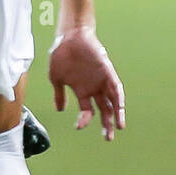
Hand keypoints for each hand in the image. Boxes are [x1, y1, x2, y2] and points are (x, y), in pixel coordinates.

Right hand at [49, 25, 124, 140]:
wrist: (68, 36)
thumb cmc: (61, 54)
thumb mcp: (56, 77)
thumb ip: (59, 94)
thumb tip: (60, 110)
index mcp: (82, 91)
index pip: (87, 111)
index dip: (84, 120)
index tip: (78, 127)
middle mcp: (93, 88)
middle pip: (103, 110)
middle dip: (106, 124)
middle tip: (108, 138)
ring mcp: (101, 80)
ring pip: (112, 101)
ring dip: (116, 115)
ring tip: (118, 127)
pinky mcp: (107, 72)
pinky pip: (116, 87)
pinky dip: (118, 98)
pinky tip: (119, 108)